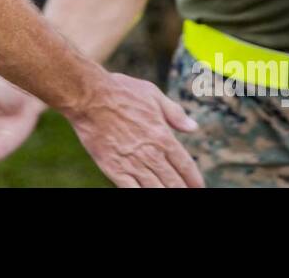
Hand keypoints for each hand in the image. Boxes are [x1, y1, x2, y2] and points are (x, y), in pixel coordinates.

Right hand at [63, 71, 202, 187]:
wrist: (89, 97)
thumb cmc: (121, 91)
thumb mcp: (153, 95)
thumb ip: (174, 113)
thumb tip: (193, 127)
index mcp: (163, 136)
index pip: (185, 165)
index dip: (194, 179)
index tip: (199, 187)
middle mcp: (151, 153)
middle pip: (173, 182)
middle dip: (182, 190)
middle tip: (189, 196)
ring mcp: (132, 163)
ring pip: (155, 189)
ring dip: (165, 194)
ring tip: (172, 198)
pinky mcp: (113, 169)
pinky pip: (132, 190)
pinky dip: (142, 195)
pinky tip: (148, 197)